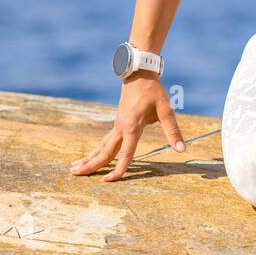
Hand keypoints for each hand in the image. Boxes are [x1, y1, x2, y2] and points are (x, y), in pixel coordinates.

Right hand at [68, 72, 185, 181]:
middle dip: (90, 165)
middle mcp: (121, 128)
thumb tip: (182, 149)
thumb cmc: (153, 91)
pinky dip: (96, 151)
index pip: (125, 153)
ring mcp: (117, 125)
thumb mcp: (166, 110)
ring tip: (73, 169)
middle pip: (104, 151)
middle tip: (74, 175)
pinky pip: (104, 141)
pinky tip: (90, 157)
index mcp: (132, 127)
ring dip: (88, 158)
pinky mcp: (117, 123)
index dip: (119, 169)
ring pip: (101, 146)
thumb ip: (173, 131)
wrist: (139, 73)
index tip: (108, 181)